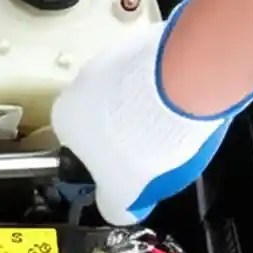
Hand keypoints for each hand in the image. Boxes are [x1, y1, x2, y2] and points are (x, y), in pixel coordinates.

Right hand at [50, 0, 252, 225]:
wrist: (187, 80)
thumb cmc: (145, 138)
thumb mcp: (126, 195)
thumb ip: (117, 206)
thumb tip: (120, 210)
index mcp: (65, 119)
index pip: (80, 148)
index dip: (106, 164)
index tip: (126, 172)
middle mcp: (80, 83)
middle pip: (104, 118)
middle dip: (128, 134)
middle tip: (156, 152)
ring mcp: (112, 56)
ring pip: (129, 92)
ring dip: (148, 108)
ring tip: (176, 125)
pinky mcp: (144, 42)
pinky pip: (153, 71)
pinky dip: (167, 84)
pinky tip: (188, 100)